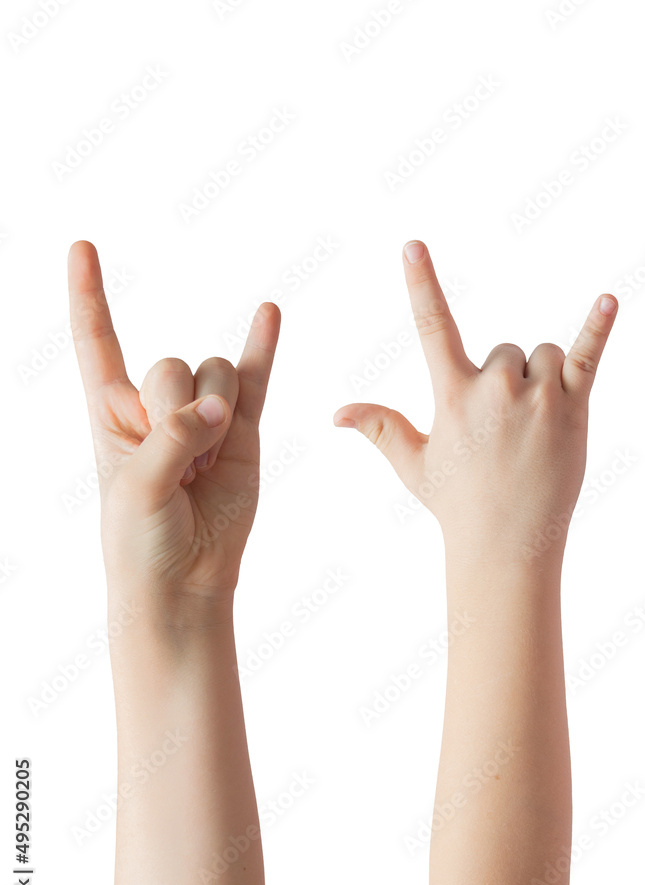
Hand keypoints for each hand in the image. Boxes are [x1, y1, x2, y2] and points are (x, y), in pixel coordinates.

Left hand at [68, 241, 280, 607]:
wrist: (184, 581)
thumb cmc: (140, 540)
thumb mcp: (138, 486)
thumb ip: (175, 437)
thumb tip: (220, 408)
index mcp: (112, 413)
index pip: (97, 342)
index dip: (88, 296)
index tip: (81, 248)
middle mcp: (156, 407)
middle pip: (172, 364)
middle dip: (178, 412)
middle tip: (181, 470)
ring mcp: (204, 417)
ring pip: (215, 374)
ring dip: (215, 420)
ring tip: (205, 471)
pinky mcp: (243, 433)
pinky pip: (256, 379)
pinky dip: (263, 346)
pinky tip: (268, 312)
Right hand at [333, 240, 617, 563]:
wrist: (508, 544)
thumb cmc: (456, 504)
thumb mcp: (413, 464)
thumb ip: (379, 427)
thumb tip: (336, 413)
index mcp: (452, 396)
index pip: (432, 327)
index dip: (421, 283)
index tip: (413, 246)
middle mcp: (494, 389)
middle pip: (503, 351)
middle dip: (503, 379)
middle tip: (503, 431)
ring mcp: (538, 396)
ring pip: (541, 356)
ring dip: (539, 377)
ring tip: (533, 425)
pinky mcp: (574, 406)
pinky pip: (587, 355)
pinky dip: (599, 326)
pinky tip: (609, 299)